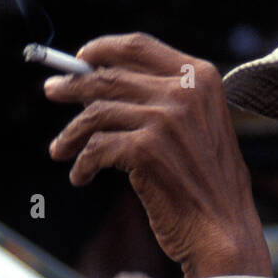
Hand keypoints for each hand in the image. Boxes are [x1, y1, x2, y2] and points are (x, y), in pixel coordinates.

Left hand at [45, 33, 272, 277]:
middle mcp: (184, 91)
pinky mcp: (146, 149)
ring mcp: (165, 118)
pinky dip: (82, 164)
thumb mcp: (200, 126)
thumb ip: (167, 99)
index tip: (81, 59)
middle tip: (52, 91)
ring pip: (95, 113)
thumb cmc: (208, 185)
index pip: (139, 46)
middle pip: (109, 76)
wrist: (224, 231)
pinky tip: (80, 176)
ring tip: (59, 150)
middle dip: (73, 85)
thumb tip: (103, 81)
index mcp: (201, 77)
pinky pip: (96, 148)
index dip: (102, 50)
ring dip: (71, 134)